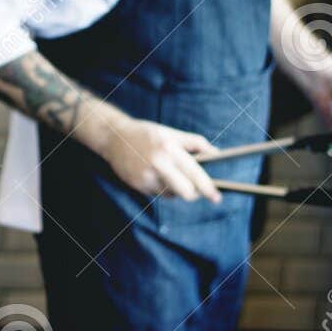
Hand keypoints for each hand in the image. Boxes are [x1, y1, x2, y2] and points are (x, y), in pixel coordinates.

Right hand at [89, 111, 219, 201]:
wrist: (115, 138)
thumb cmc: (147, 134)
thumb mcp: (171, 133)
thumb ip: (195, 143)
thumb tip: (216, 154)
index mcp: (169, 148)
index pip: (194, 173)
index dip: (207, 187)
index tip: (216, 197)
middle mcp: (158, 164)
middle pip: (186, 192)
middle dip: (194, 193)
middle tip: (197, 190)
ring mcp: (147, 176)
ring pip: (172, 194)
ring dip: (177, 189)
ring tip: (169, 174)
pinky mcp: (138, 185)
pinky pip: (159, 194)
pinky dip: (163, 188)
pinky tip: (156, 175)